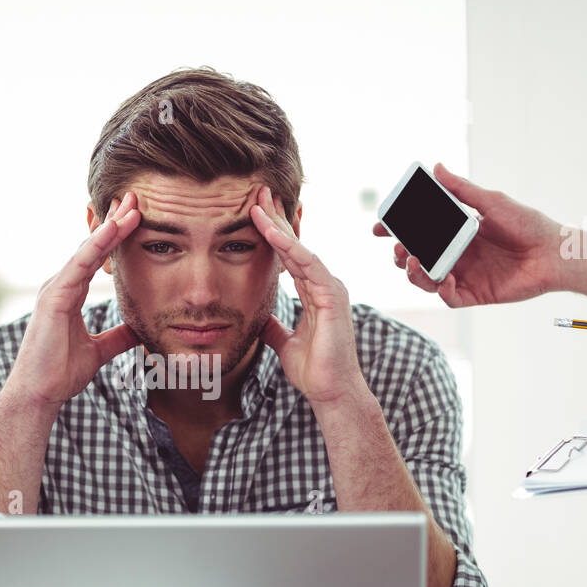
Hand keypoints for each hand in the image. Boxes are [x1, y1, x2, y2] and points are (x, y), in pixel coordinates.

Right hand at [4, 192, 140, 408]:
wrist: (39, 394)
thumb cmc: (60, 372)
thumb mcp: (99, 352)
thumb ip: (117, 337)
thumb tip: (138, 330)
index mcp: (70, 294)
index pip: (97, 258)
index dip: (116, 237)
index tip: (136, 217)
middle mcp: (61, 285)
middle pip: (92, 247)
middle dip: (113, 222)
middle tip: (135, 198)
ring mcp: (55, 289)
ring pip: (87, 251)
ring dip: (110, 227)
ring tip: (130, 207)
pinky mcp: (54, 298)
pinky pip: (79, 265)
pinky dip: (97, 246)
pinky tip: (113, 230)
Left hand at [252, 185, 365, 406]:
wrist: (331, 392)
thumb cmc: (314, 370)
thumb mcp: (284, 343)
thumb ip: (274, 327)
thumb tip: (260, 319)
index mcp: (314, 292)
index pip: (290, 255)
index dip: (273, 234)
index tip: (253, 213)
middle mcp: (324, 285)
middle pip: (296, 244)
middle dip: (276, 219)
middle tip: (256, 193)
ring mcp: (330, 288)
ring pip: (300, 249)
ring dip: (279, 226)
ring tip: (257, 205)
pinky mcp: (333, 296)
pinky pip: (309, 265)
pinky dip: (291, 248)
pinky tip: (274, 233)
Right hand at [375, 163, 561, 306]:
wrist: (552, 252)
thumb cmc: (527, 223)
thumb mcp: (491, 202)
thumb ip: (461, 189)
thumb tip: (437, 167)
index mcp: (455, 232)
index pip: (419, 232)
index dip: (396, 231)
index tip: (380, 227)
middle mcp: (456, 254)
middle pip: (416, 257)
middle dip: (399, 254)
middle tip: (396, 248)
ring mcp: (463, 275)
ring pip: (426, 280)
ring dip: (413, 273)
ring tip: (411, 261)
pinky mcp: (474, 294)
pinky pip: (449, 297)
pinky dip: (442, 290)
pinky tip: (445, 280)